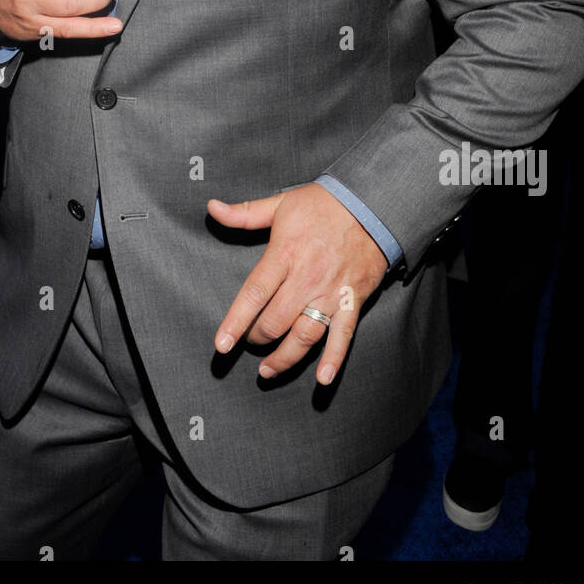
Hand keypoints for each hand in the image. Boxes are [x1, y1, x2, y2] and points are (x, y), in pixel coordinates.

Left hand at [209, 183, 388, 386]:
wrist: (371, 204)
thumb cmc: (322, 205)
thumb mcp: (280, 204)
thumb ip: (244, 213)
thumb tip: (212, 208)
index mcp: (284, 254)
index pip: (254, 294)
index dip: (236, 321)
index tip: (222, 344)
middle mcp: (306, 278)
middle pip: (275, 321)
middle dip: (257, 337)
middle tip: (250, 340)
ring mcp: (331, 293)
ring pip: (304, 335)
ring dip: (284, 358)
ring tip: (267, 369)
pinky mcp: (353, 301)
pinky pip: (343, 336)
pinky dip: (333, 359)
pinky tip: (322, 379)